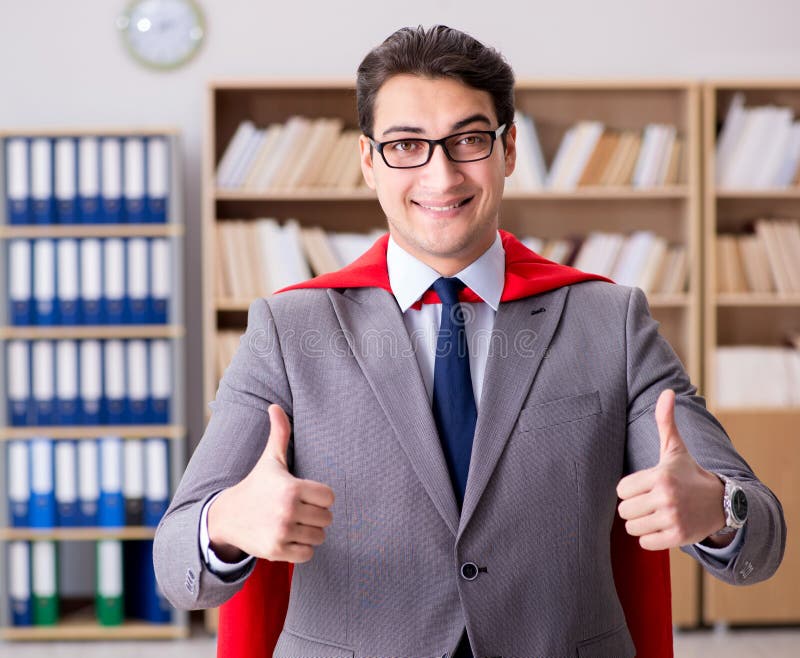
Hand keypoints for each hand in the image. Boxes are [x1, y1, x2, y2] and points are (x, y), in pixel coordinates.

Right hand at [207, 404, 334, 562]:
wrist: (227, 516)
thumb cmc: (256, 485)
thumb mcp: (269, 460)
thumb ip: (280, 434)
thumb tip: (275, 406)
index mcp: (291, 488)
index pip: (329, 497)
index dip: (320, 496)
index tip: (306, 494)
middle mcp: (288, 511)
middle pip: (327, 518)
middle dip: (316, 515)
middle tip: (299, 510)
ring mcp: (282, 533)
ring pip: (319, 537)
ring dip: (310, 532)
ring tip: (294, 523)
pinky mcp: (277, 551)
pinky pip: (308, 554)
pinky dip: (302, 549)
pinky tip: (289, 537)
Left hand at [616, 389, 726, 550]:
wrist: (720, 502)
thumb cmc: (688, 474)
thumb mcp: (675, 448)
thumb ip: (665, 421)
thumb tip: (668, 392)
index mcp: (660, 476)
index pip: (621, 490)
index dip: (629, 490)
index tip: (644, 487)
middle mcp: (666, 498)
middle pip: (624, 510)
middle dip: (634, 507)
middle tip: (649, 502)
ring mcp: (672, 519)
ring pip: (632, 527)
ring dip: (640, 523)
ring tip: (655, 514)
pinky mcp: (678, 538)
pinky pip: (645, 542)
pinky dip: (650, 537)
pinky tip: (662, 526)